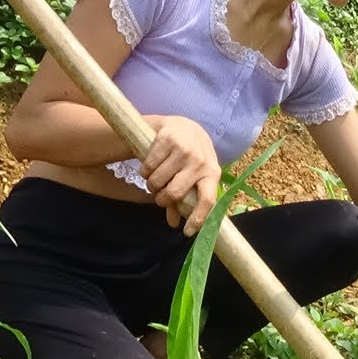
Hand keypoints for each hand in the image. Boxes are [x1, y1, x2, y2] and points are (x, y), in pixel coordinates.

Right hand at [141, 115, 220, 236]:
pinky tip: (150, 167)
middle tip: (159, 196)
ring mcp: (184, 149)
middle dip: (162, 199)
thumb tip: (174, 225)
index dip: (198, 218)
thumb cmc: (190, 158)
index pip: (208, 200)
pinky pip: (148, 166)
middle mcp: (200, 161)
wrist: (183, 126)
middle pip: (174, 192)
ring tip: (155, 179)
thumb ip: (182, 201)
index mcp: (212, 173)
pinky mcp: (168, 139)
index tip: (186, 232)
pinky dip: (145, 172)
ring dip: (152, 185)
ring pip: (158, 181)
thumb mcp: (192, 177)